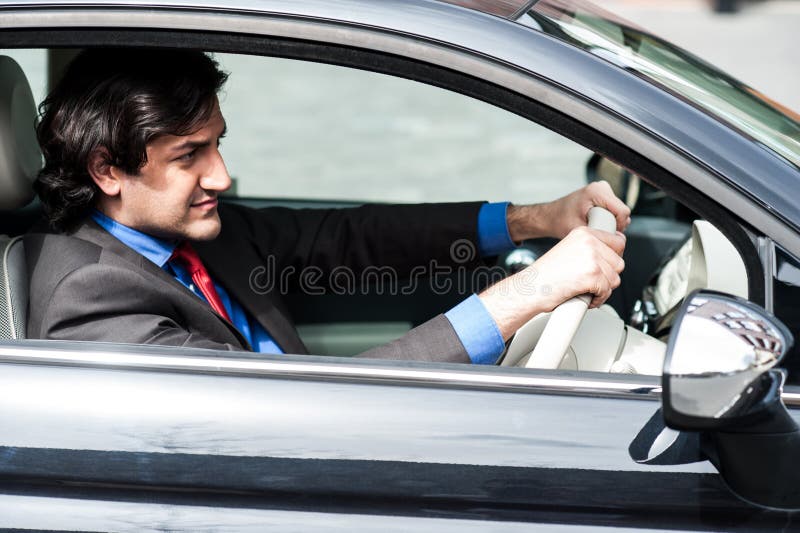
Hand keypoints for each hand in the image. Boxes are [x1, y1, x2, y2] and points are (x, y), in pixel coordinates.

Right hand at [478, 226, 625, 339]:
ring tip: (585, 289)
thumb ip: (591, 248)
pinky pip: (607, 291)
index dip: (612, 259)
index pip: (617, 242)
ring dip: (603, 289)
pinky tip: (584, 297)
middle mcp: (589, 242)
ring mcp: (591, 258)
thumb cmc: (546, 274)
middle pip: (619, 262)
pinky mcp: (592, 275)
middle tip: (590, 281)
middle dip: (607, 276)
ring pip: (615, 278)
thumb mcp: (569, 250)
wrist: (530, 287)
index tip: (603, 267)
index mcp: (583, 232)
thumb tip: (615, 253)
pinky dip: (597, 299)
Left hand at [508, 181, 630, 240]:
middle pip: (622, 211)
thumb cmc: (560, 221)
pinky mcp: (603, 194)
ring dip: (611, 222)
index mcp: (597, 192)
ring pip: (619, 211)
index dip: (619, 226)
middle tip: (595, 230)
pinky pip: (614, 210)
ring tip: (593, 226)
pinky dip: (608, 219)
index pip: (623, 211)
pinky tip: (595, 222)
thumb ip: (600, 233)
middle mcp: (602, 187)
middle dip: (614, 224)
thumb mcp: (580, 230)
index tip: (605, 234)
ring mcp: (603, 189)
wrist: (551, 215)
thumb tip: (619, 238)